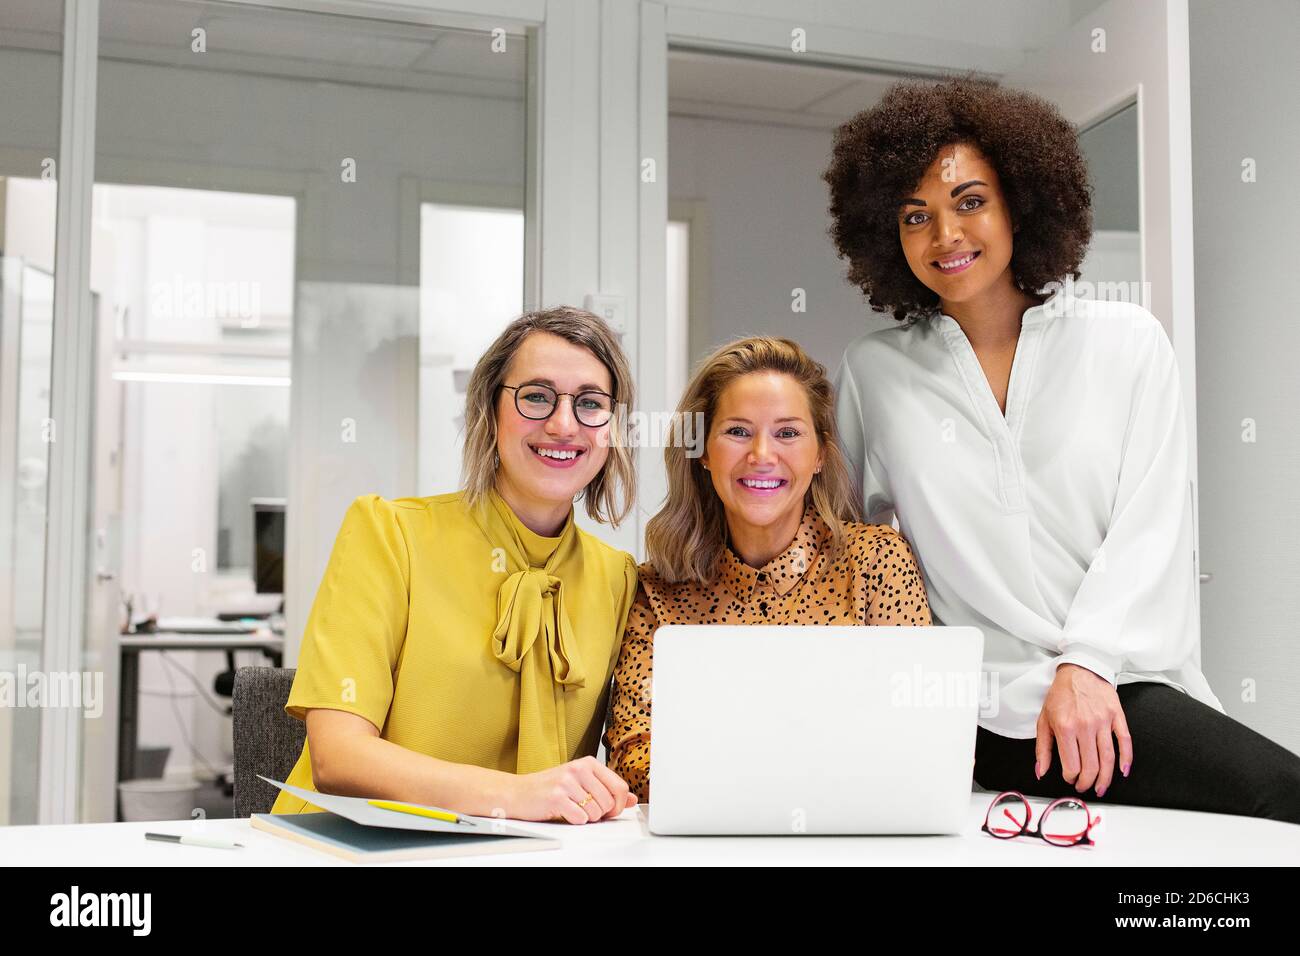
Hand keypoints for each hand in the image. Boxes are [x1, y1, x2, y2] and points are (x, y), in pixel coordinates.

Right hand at [506, 756, 637, 823]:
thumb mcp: (581, 783)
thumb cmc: (550, 788)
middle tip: (585, 810)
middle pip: (608, 802)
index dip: (618, 804)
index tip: (610, 810)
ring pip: (595, 812)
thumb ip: (607, 789)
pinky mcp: (556, 797)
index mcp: (588, 763)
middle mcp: (578, 769)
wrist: (518, 793)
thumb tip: (632, 799)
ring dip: (586, 818)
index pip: (619, 786)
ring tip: (573, 809)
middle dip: (600, 813)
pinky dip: (575, 821)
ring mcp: (566, 782)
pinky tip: (565, 813)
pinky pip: (580, 818)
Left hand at [1035, 664, 1132, 796]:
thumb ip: (1043, 748)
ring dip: (1106, 778)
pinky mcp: (1117, 716)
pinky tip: (1123, 771)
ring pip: (1108, 758)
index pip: (1072, 765)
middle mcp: (1085, 725)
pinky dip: (1126, 759)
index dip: (1071, 777)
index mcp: (1065, 727)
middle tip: (1085, 787)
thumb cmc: (1061, 695)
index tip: (1070, 778)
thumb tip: (1040, 771)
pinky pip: (1125, 741)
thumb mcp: (1044, 720)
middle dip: (1088, 782)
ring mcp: (1103, 721)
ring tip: (1101, 787)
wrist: (1079, 671)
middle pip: (1091, 766)